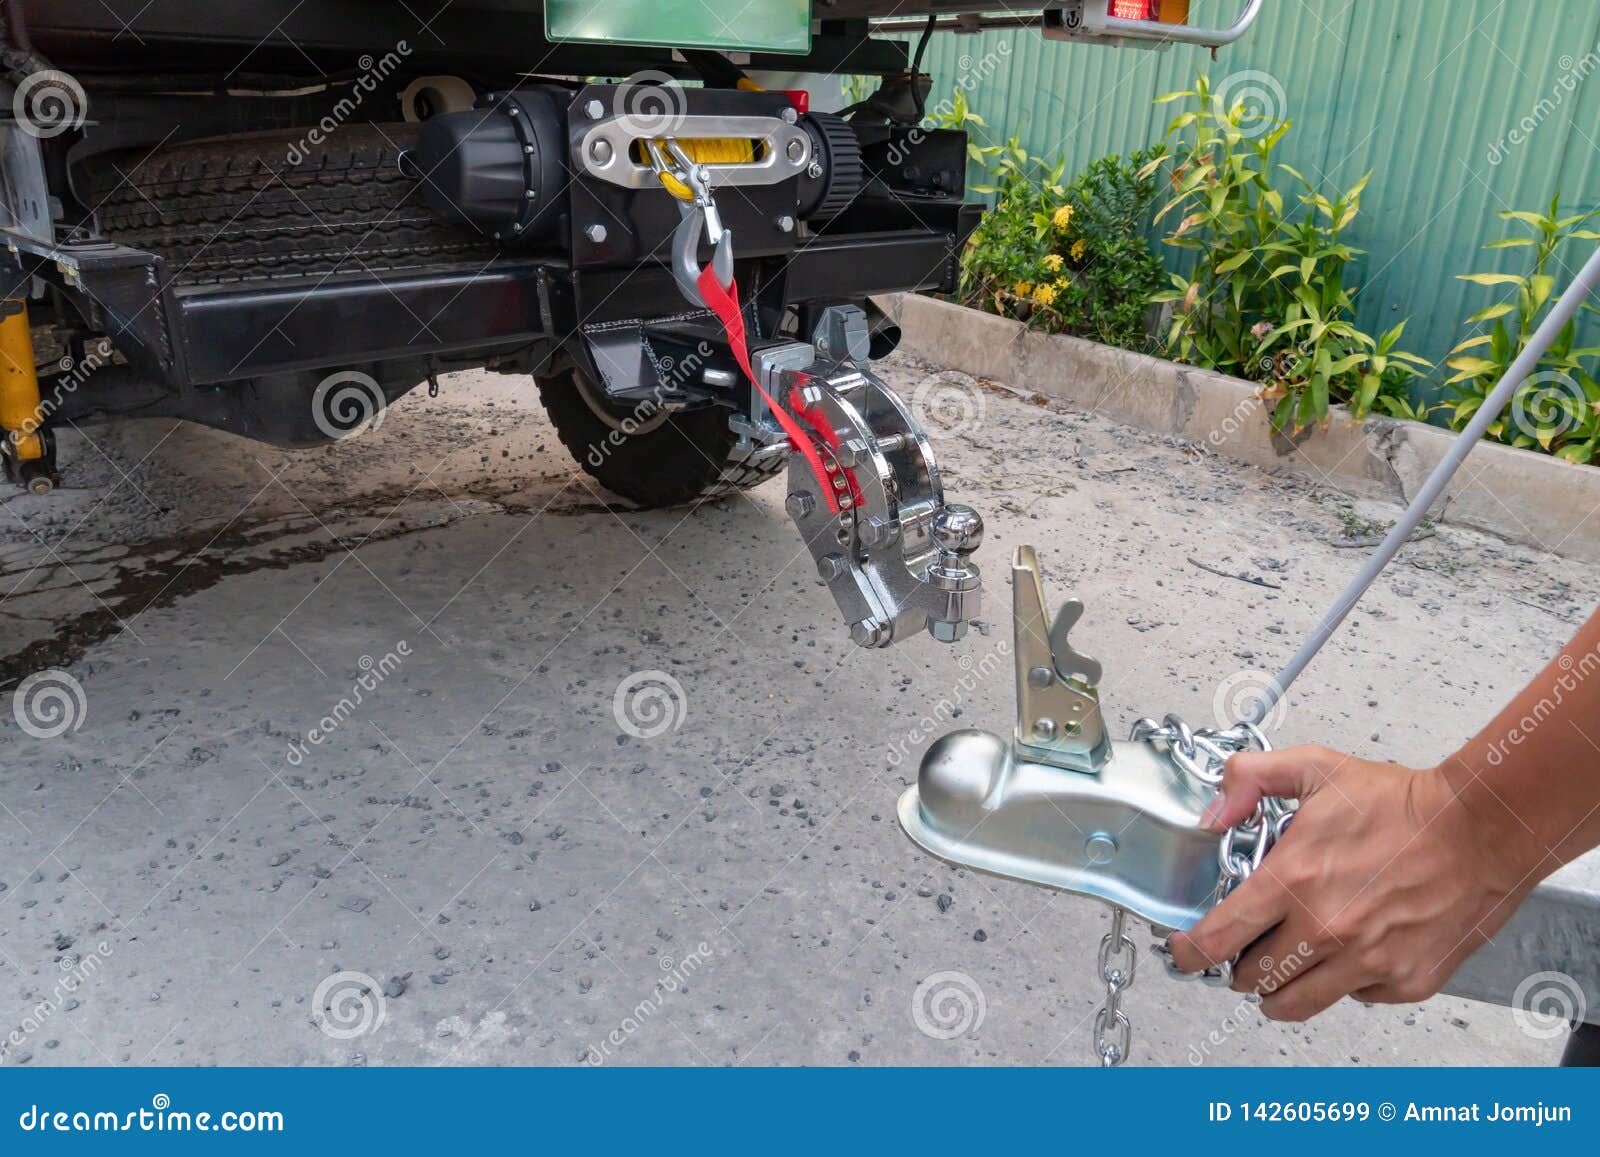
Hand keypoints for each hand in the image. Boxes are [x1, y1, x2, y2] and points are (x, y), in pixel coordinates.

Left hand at [1166, 744, 1542, 1021]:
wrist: (1480, 829)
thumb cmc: (1403, 804)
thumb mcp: (1315, 768)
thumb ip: (1249, 780)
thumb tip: (1213, 814)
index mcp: (1294, 882)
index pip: (1217, 939)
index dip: (1189, 951)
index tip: (1183, 951)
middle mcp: (1325, 930)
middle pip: (1250, 978)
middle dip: (1238, 965)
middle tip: (1246, 946)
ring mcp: (1367, 963)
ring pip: (1295, 1004)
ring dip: (1278, 990)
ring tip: (1283, 963)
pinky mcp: (1404, 982)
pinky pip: (1353, 998)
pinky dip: (1342, 981)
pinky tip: (1348, 949)